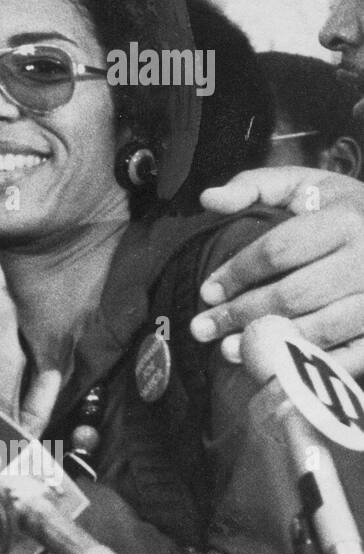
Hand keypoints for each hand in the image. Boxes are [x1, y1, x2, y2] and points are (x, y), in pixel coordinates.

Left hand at [193, 167, 363, 372]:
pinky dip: (313, 365)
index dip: (236, 274)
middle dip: (241, 314)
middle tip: (203, 328)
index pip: (277, 251)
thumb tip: (208, 199)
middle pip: (292, 294)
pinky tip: (279, 369)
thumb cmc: (343, 208)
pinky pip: (351, 355)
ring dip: (271, 343)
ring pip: (319, 328)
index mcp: (344, 220)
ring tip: (229, 350)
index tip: (207, 291)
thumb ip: (254, 186)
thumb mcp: (304, 184)